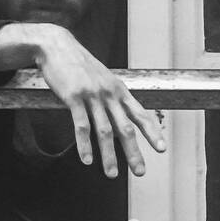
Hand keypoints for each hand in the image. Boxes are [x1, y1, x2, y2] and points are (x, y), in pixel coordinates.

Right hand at [0, 22, 165, 177]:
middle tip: (140, 171)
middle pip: (125, 127)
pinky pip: (81, 125)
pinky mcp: (74, 97)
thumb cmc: (79, 65)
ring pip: (105, 130)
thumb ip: (112, 96)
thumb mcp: (102, 78)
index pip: (140, 113)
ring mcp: (92, 95)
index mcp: (118, 90)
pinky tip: (87, 159)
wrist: (57, 46)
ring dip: (109, 155)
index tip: (161, 148)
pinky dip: (85, 145)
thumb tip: (120, 116)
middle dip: (134, 152)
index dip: (152, 131)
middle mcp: (109, 93)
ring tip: (112, 173)